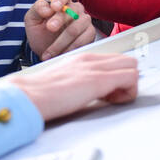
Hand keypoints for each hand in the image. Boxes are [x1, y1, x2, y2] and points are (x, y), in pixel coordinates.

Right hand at [8, 51, 138, 122]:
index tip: (106, 93)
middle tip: (110, 97)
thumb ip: (78, 82)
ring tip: (109, 100)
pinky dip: (127, 92)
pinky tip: (110, 102)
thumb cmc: (39, 95)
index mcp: (82, 58)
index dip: (116, 77)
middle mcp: (91, 58)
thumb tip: (85, 92)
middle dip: (126, 80)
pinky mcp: (98, 79)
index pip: (114, 60)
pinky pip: (131, 78)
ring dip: (127, 87)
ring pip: (133, 67)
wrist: (27, 96)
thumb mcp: (63, 82)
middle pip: (127, 61)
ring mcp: (95, 67)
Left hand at [25, 0, 95, 60]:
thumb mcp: (32, 20)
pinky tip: (60, 54)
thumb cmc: (40, 33)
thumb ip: (37, 9)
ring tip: (49, 52)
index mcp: (62, 2)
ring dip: (61, 41)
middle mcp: (76, 9)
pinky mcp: (90, 34)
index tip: (54, 7)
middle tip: (49, 29)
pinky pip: (83, 40)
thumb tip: (47, 8)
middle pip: (72, 11)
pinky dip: (70, 49)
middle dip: (59, 21)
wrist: (46, 51)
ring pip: (76, 28)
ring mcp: (84, 21)